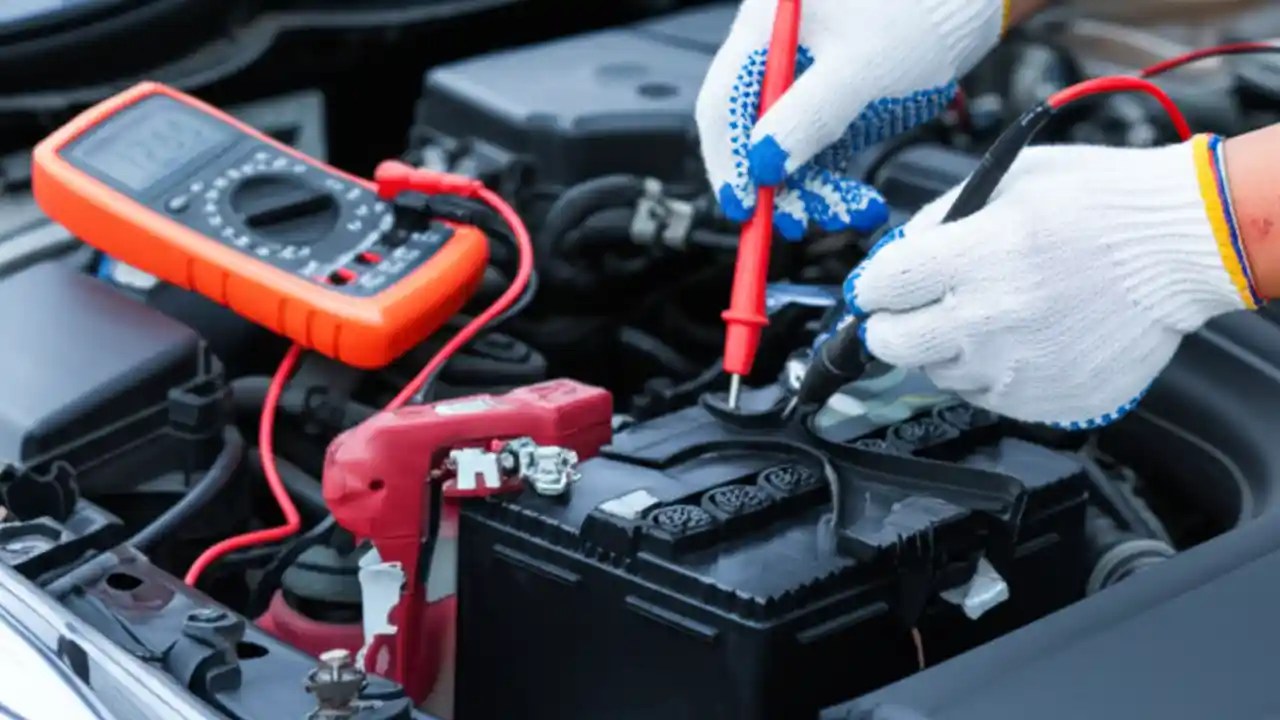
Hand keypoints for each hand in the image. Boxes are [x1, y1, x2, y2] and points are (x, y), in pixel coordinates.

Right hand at [695, 0, 1007, 238]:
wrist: (970, 4)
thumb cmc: (919, 12)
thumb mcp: (860, 70)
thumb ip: (807, 118)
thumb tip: (761, 166)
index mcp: (766, 31)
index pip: (724, 105)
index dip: (728, 159)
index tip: (744, 205)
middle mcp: (778, 58)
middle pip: (754, 135)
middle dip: (776, 186)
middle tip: (796, 223)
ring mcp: (807, 85)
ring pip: (790, 154)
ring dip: (812, 193)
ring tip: (846, 214)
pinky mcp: (836, 107)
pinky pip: (821, 157)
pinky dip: (835, 185)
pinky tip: (858, 204)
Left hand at [845, 136, 1258, 428]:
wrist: (1183, 248)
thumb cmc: (1103, 205)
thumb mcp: (1008, 181)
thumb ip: (938, 220)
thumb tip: (894, 256)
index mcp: (976, 257)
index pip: (879, 288)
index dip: (872, 285)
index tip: (876, 287)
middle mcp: (989, 321)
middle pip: (892, 344)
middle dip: (890, 325)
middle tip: (908, 311)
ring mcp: (1015, 369)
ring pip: (938, 371)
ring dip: (946, 347)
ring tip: (993, 311)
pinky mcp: (1043, 402)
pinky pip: (986, 394)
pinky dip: (991, 370)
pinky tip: (1023, 336)